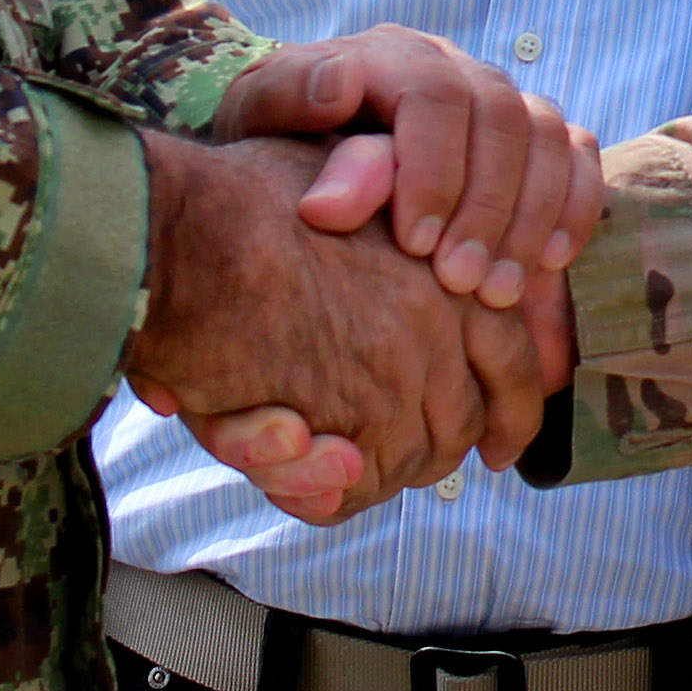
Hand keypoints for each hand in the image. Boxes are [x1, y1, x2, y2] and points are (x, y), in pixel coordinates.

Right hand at [127, 131, 561, 521]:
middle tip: (364, 454)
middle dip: (422, 452)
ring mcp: (403, 377)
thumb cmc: (237, 206)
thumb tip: (402, 321)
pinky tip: (276, 453)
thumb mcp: (341, 198)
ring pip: (407, 465)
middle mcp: (444, 324)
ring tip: (300, 451)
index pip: (516, 361)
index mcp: (454, 267)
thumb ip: (382, 264)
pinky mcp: (355, 425)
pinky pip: (352, 492)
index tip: (498, 446)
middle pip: (459, 426)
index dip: (508, 411)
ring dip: (359, 474)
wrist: (175, 236)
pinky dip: (318, 492)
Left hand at [218, 25, 602, 308]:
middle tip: (461, 283)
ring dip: (530, 219)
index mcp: (389, 54)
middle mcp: (453, 66)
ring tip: (497, 293)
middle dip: (487, 207)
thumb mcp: (262, 120)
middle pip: (501, 116)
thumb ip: (293, 104)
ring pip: (547, 136)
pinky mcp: (532, 137)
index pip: (435, 95)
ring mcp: (498, 98)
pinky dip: (573, 207)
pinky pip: (578, 155)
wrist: (295, 155)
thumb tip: (339, 90)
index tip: (415, 245)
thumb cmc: (273, 141)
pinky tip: (547, 264)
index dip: (435, 170)